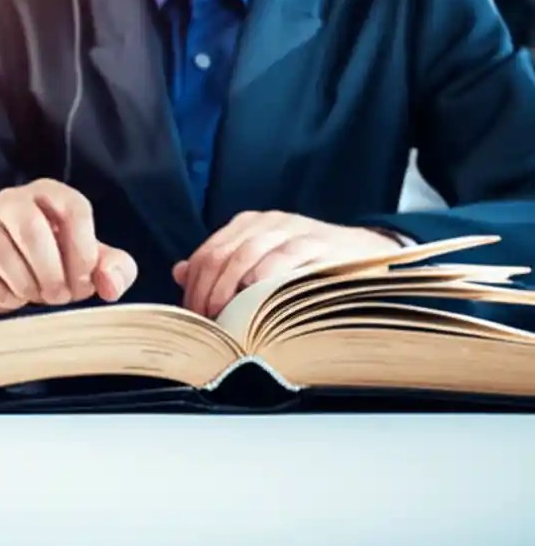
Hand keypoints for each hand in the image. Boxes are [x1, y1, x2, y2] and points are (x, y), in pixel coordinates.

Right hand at [0, 179, 138, 315]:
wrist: (1, 278)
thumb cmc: (52, 263)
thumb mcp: (90, 265)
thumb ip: (114, 270)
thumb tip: (110, 285)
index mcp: (49, 194)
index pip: (73, 208)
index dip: (83, 249)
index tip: (85, 280)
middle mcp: (11, 200)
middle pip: (30, 227)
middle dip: (50, 270)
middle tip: (59, 296)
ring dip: (26, 284)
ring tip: (36, 296)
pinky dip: (0, 294)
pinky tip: (11, 298)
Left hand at [173, 211, 403, 318]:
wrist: (365, 253)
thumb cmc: (308, 264)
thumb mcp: (263, 261)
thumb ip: (223, 266)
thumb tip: (179, 272)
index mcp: (247, 225)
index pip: (206, 254)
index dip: (194, 286)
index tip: (192, 315)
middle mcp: (266, 223)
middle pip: (221, 256)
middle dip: (208, 292)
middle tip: (207, 322)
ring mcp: (293, 230)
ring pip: (245, 256)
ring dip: (230, 290)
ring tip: (226, 317)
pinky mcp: (318, 243)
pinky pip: (283, 258)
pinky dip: (264, 279)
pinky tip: (256, 299)